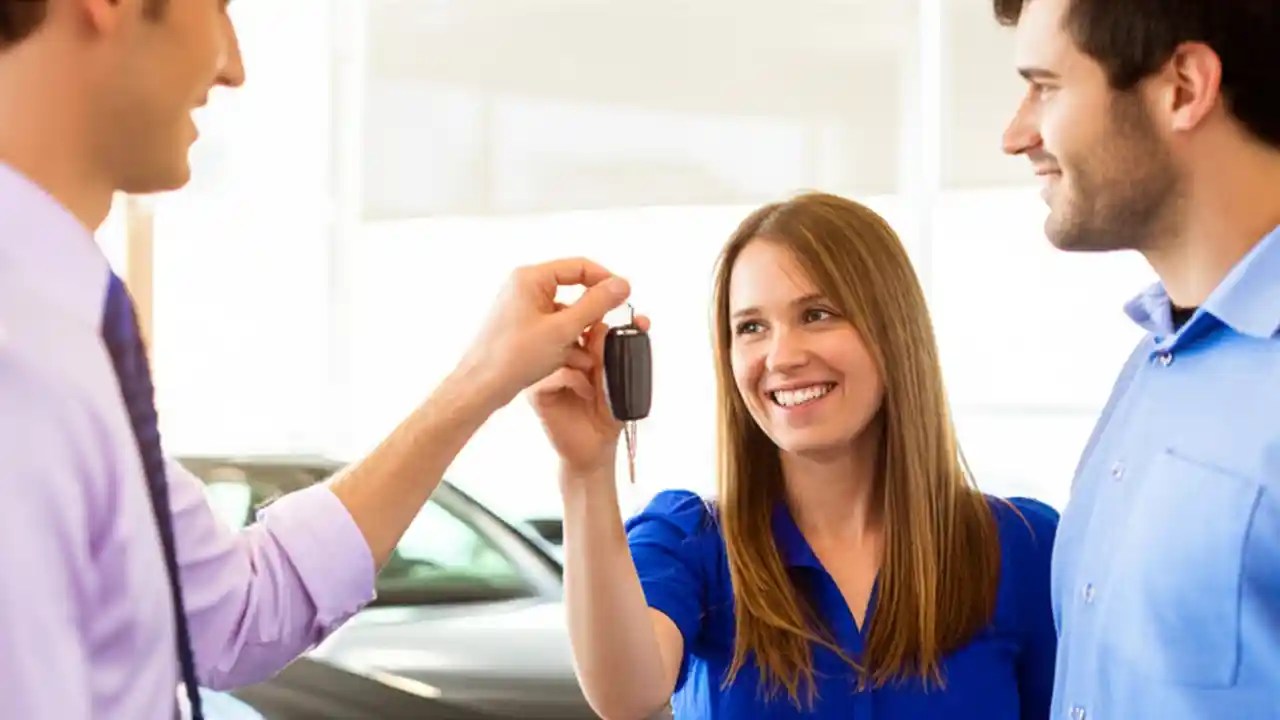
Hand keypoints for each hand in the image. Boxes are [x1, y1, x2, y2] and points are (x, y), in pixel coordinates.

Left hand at [459, 257, 631, 407]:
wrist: (482, 387)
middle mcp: (524, 288)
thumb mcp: (563, 329)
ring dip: (580, 333)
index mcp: (530, 278)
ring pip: (566, 313)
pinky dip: (566, 343)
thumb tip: (620, 285)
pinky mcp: (523, 328)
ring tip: (587, 354)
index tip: (623, 296)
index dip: (605, 280)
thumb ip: (595, 304)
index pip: (579, 266)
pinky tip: (573, 362)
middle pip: (573, 290)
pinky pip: (554, 328)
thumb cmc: (510, 357)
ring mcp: (523, 309)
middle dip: (591, 314)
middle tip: (603, 330)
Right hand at [527, 315, 650, 476]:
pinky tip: (587, 391)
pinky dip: (575, 379)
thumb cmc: (607, 416)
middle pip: (574, 329)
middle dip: (596, 336)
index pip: (592, 321)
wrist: (595, 450)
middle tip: (609, 349)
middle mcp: (562, 357)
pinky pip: (555, 373)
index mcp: (582, 349)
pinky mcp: (539, 391)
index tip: (640, 323)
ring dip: (586, 358)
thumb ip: (624, 352)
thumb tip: (640, 322)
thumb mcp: (622, 380)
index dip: (613, 318)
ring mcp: (549, 372)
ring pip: (563, 347)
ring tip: (596, 374)